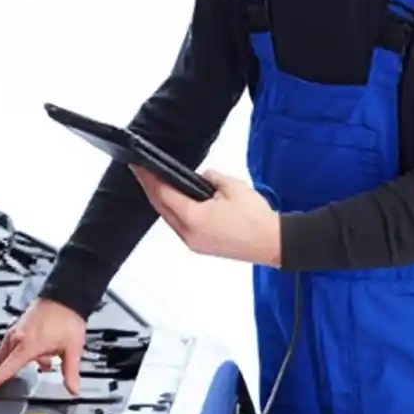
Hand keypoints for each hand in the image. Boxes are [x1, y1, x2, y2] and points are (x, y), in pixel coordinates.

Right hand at [0, 297, 86, 395]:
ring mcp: (16, 330)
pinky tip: (35, 351)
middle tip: (13, 378)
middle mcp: (17, 337)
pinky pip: (11, 343)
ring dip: (14, 361)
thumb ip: (70, 371)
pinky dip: (18, 351)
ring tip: (38, 362)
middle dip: (6, 372)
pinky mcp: (18, 325)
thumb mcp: (72, 349)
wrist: (65, 296)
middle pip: (2, 362)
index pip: (6, 369)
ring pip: (6, 352)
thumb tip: (72, 388)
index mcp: (28, 345)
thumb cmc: (67, 318)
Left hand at [132, 165, 281, 266]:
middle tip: (140, 172)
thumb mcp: (233, 187)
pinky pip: (180, 226)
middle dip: (150, 188)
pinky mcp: (201, 247)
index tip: (139, 167)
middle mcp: (189, 234)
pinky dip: (174, 212)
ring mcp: (194, 243)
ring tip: (155, 183)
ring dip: (161, 201)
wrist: (274, 244)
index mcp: (194, 218)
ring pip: (169, 219)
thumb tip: (202, 176)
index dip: (149, 179)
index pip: (163, 195)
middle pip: (161, 208)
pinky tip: (175, 201)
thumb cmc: (257, 218)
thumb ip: (211, 177)